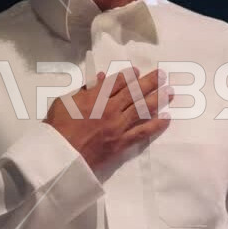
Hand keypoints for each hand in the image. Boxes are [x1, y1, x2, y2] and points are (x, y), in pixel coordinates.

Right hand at [44, 67, 172, 170]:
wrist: (61, 156)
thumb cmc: (58, 128)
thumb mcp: (65, 102)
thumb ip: (84, 90)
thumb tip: (99, 79)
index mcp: (96, 97)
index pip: (117, 82)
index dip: (129, 75)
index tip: (137, 72)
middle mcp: (111, 109)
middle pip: (135, 92)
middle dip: (150, 82)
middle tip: (163, 75)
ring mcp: (119, 126)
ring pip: (143, 109)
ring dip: (158, 99)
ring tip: (169, 92)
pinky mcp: (122, 142)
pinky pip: (143, 132)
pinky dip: (156, 125)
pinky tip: (167, 118)